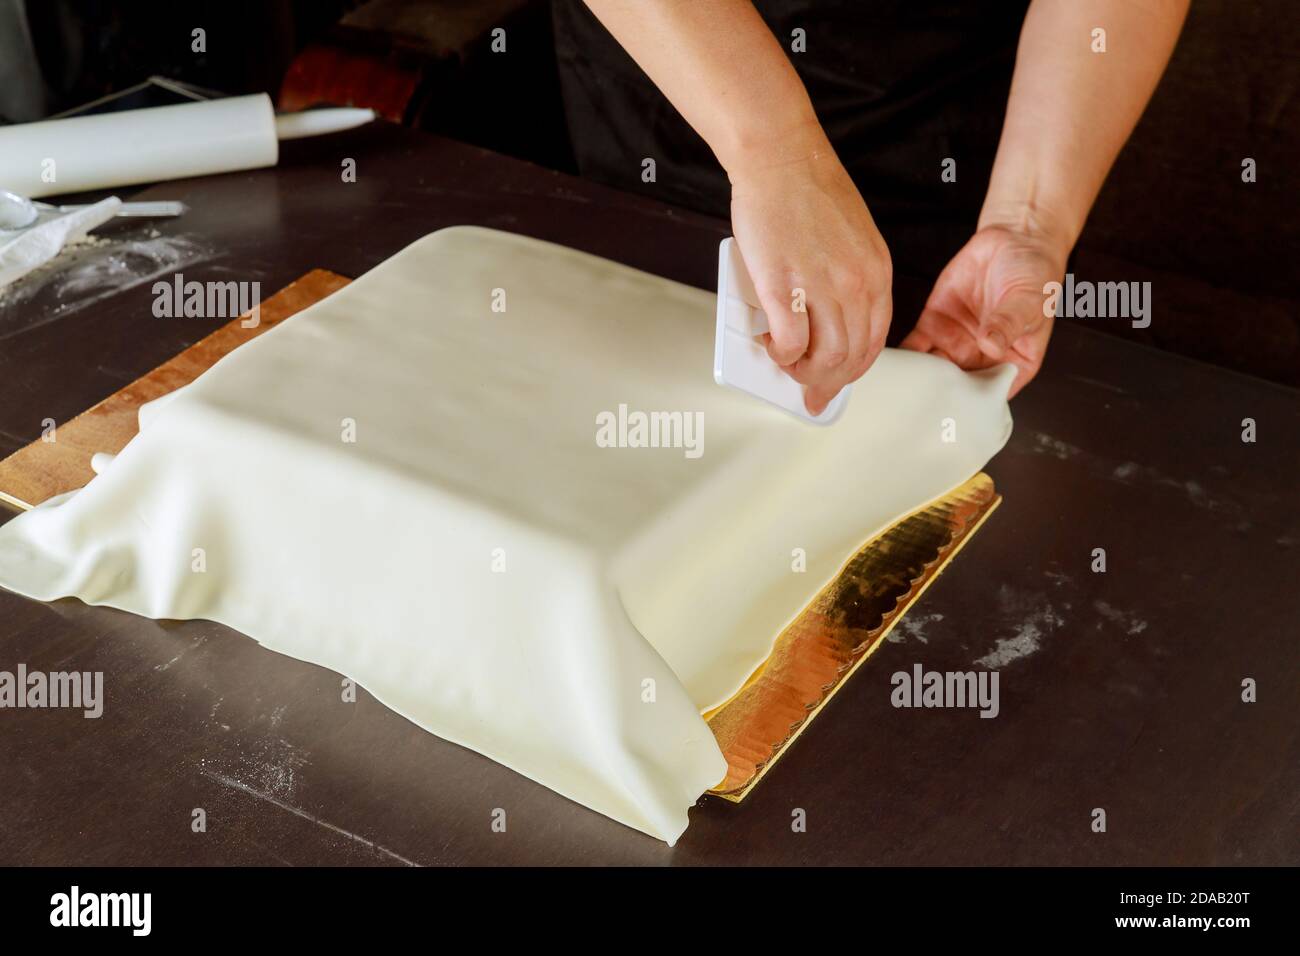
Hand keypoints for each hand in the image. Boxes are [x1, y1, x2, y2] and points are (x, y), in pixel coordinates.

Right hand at [728, 131, 891, 415]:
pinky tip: (769, 342)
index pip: (873, 342)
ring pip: (824, 359)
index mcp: (877, 273)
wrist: (781, 159)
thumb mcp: (852, 239)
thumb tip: (826, 322)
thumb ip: (849, 281)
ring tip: (784, 360)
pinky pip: (791, 343)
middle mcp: (858, 285)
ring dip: (801, 371)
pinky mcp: (786, 287)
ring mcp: (823, 287)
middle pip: (850, 358)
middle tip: (805, 386)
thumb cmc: (808, 192)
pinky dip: (780, 354)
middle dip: (826, 383)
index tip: (834, 383)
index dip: (852, 371)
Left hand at [900, 223, 1065, 396]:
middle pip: (956, 389)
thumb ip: (1008, 324)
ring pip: (931, 371)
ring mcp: (955, 342)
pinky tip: (887, 368)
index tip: (952, 416)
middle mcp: (981, 358)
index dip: (973, 408)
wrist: (1013, 240)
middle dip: (935, 400)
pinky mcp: (934, 323)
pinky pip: (914, 345)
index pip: (992, 394)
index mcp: (1012, 363)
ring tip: (896, 397)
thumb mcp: (1029, 302)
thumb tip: (991, 345)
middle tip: (914, 413)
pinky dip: (900, 357)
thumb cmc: (1034, 275)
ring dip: (914, 383)